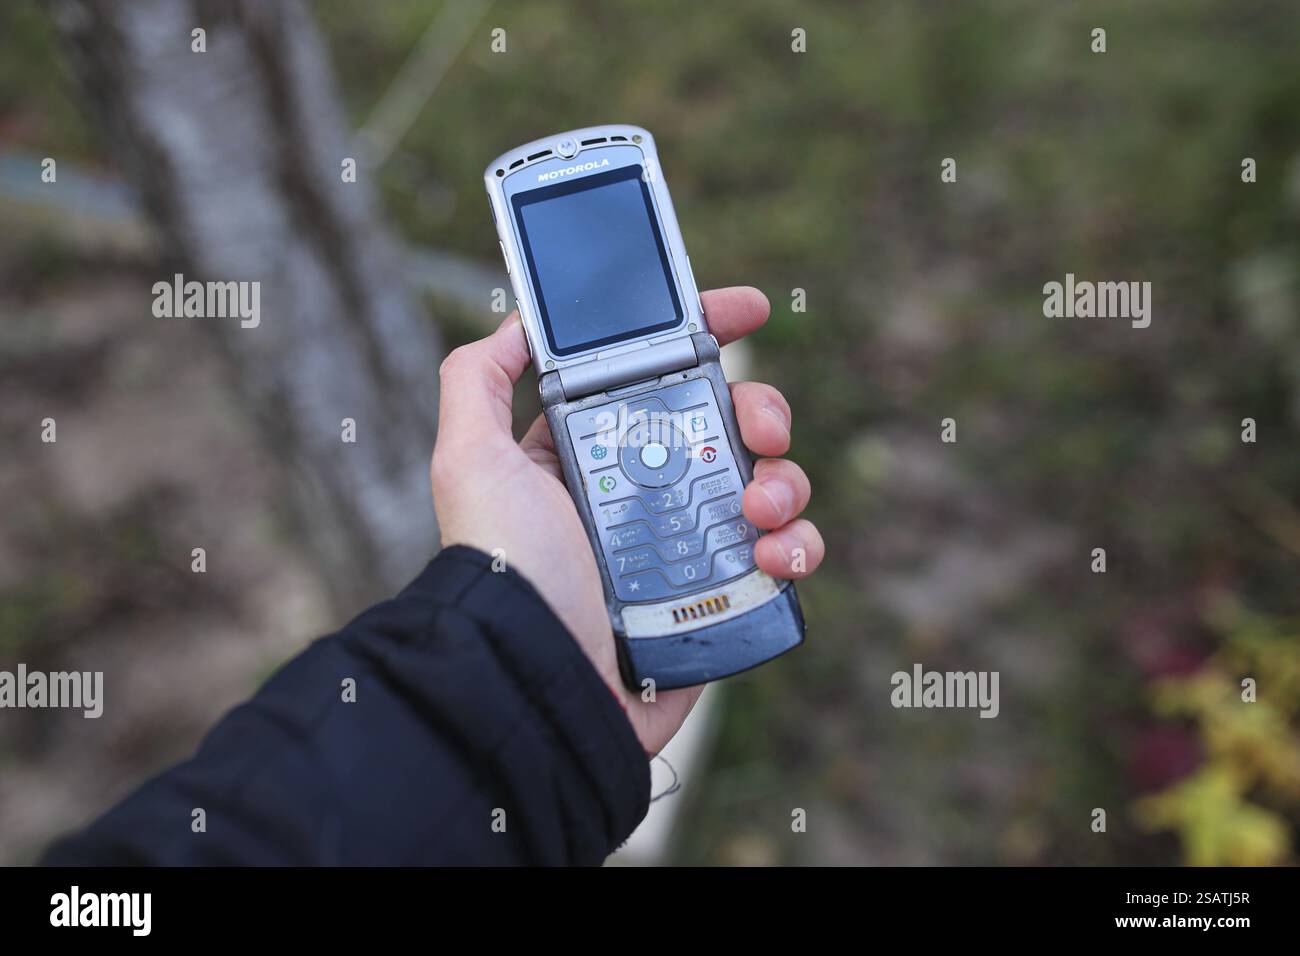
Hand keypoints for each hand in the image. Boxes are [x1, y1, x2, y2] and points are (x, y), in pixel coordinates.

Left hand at [430, 287, 823, 754]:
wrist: (537, 680)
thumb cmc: (504, 567)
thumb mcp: (469, 459)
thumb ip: (478, 380)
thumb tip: (519, 322)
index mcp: (599, 453)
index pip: (662, 377)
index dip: (708, 336)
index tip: (749, 309)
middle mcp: (649, 493)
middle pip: (731, 426)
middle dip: (762, 412)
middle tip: (759, 430)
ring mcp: (691, 545)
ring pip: (771, 486)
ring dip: (785, 482)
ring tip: (759, 508)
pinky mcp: (723, 598)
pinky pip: (786, 557)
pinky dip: (797, 547)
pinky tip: (772, 555)